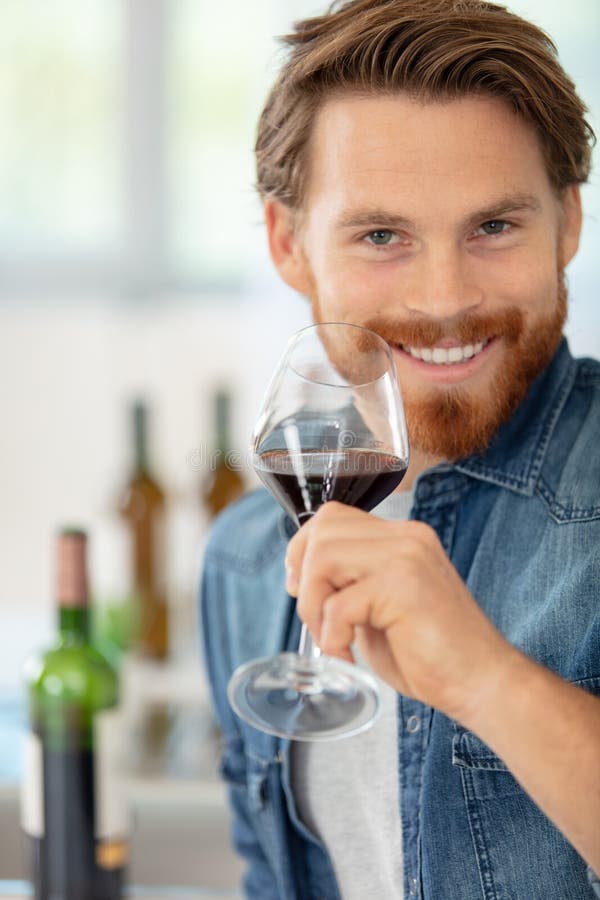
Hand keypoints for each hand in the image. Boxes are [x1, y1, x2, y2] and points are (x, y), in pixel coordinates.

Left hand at [285, 501, 516, 724]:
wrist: (482, 683)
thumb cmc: (431, 655)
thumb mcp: (379, 607)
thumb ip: (349, 584)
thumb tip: (302, 579)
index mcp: (402, 538)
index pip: (333, 516)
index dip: (303, 549)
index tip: (300, 587)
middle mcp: (406, 537)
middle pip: (323, 529)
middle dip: (305, 578)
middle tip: (317, 620)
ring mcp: (406, 557)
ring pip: (324, 559)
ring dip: (314, 607)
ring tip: (333, 639)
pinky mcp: (402, 587)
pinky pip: (338, 604)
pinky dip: (332, 636)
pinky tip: (348, 655)